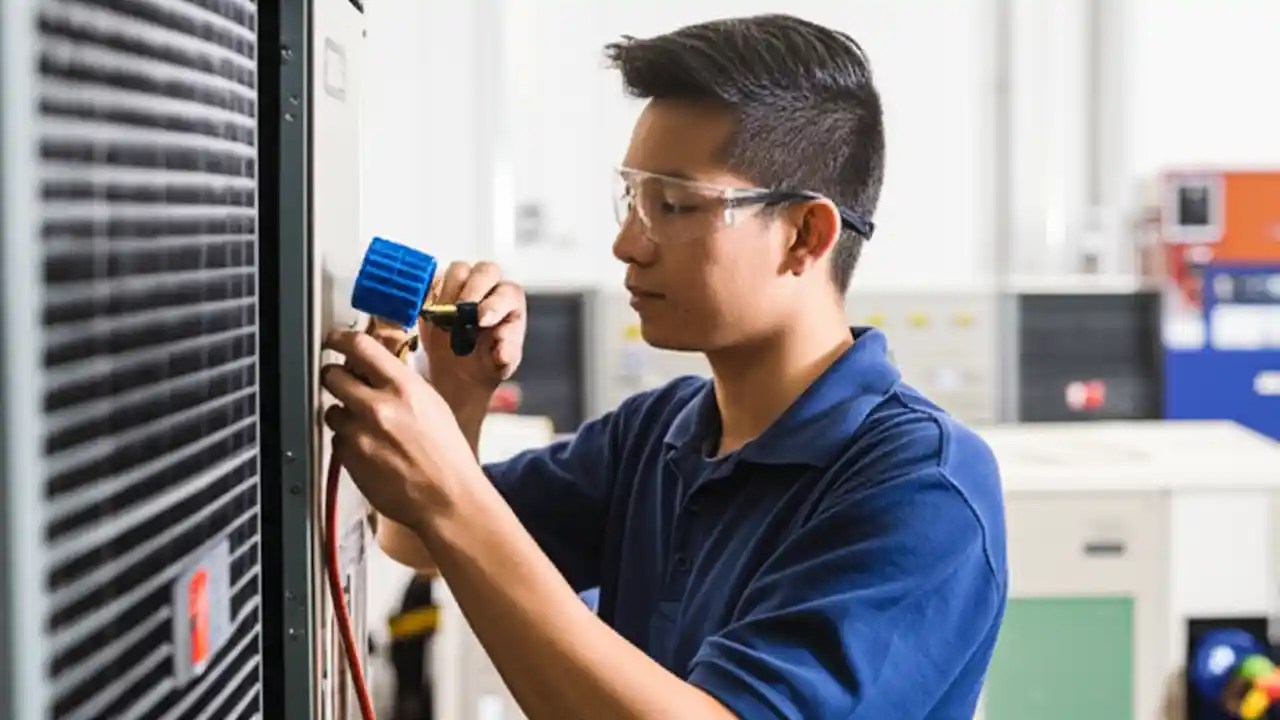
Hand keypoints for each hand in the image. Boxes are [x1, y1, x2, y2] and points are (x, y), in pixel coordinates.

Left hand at [321, 328, 481, 530]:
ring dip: (343, 414)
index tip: (333, 340)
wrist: (447, 497)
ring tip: (367, 427)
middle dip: (336, 377)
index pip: (359, 347)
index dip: (340, 339)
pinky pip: (336, 440)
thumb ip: (402, 383)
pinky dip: (348, 442)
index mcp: (404, 387)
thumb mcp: (433, 404)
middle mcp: (378, 406)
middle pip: (332, 375)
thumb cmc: (447, 454)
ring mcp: (360, 433)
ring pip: (331, 409)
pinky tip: (370, 450)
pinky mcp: (349, 458)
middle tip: (344, 383)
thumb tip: (377, 368)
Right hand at [423, 261, 526, 401]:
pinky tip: (427, 315)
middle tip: (459, 314)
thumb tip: (502, 353)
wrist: (460, 371)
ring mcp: (463, 284)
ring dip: (449, 292)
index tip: (481, 321)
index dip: (495, 304)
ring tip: (442, 319)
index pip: (509, 292)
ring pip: (458, 271)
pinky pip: (432, 280)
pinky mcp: (438, 287)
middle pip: (485, 271)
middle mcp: (490, 287)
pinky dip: (428, 295)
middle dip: (473, 291)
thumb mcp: (499, 366)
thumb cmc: (486, 363)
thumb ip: (505, 356)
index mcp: (510, 303)